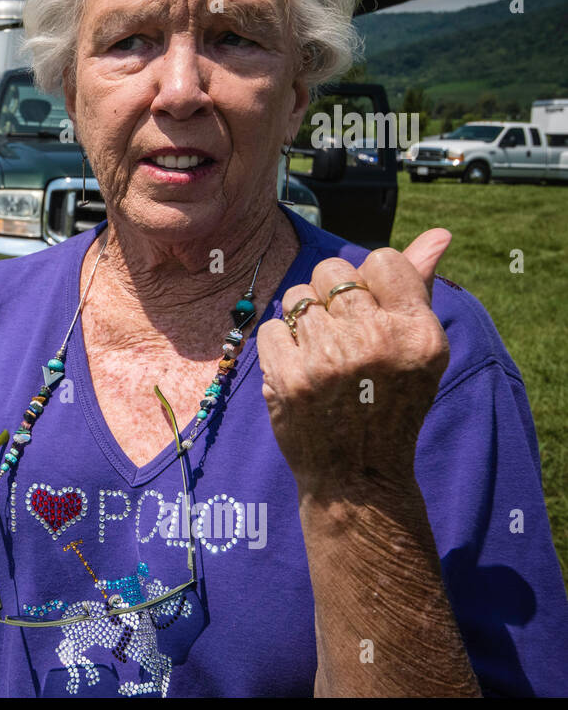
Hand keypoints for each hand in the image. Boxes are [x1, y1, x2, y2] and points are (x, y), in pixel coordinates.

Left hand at [255, 229, 451, 500]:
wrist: (357, 476)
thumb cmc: (389, 402)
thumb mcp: (418, 349)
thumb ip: (418, 287)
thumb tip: (438, 233)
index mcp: (417, 331)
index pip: (380, 259)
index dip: (367, 280)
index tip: (368, 310)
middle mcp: (377, 341)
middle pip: (331, 270)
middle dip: (329, 296)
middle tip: (341, 336)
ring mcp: (330, 359)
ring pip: (295, 296)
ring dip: (301, 320)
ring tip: (321, 354)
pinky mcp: (289, 377)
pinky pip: (270, 327)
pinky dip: (278, 347)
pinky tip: (298, 371)